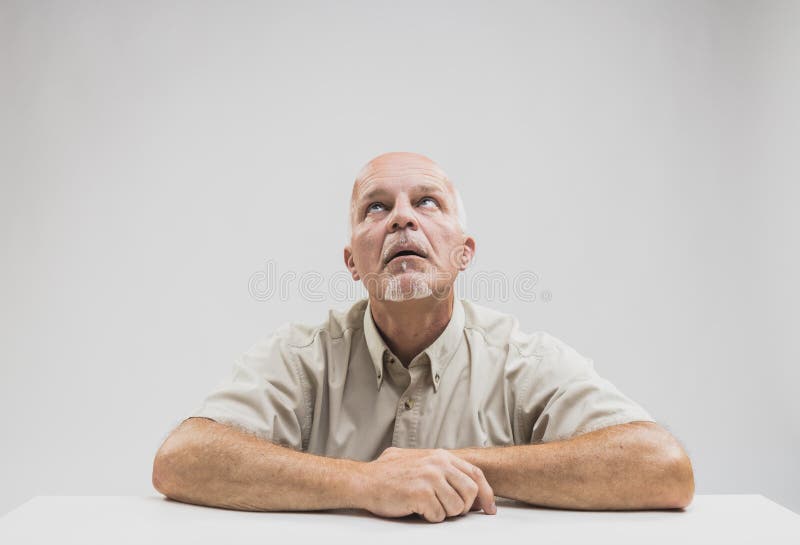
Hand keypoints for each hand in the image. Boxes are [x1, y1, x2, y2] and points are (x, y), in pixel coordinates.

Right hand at [356, 446, 496, 522]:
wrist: (365, 481)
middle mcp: (438, 464)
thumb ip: (442, 468)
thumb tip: (467, 486)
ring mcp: (430, 478)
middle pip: (470, 493)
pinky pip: (438, 516)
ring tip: (427, 507)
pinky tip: (416, 509)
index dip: (486, 493)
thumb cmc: (389, 474)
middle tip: (449, 510)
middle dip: (464, 507)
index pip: (475, 474)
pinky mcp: (421, 493)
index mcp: (441, 456)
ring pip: (456, 507)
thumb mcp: (420, 461)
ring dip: (444, 513)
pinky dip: (429, 517)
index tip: (489, 508)